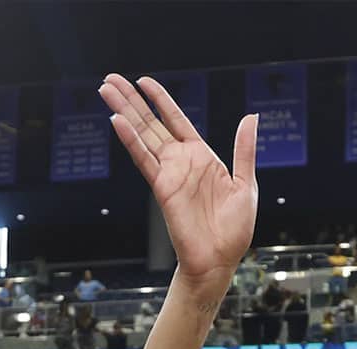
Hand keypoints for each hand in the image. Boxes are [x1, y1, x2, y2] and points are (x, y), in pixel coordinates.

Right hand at [100, 75, 256, 285]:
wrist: (220, 260)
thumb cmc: (234, 229)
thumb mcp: (245, 183)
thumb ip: (244, 149)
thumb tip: (250, 116)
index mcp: (201, 157)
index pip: (176, 119)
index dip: (160, 99)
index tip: (143, 81)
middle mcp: (181, 162)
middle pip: (151, 122)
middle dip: (131, 100)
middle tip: (110, 79)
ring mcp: (169, 173)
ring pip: (142, 135)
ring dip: (124, 112)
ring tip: (106, 90)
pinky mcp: (162, 188)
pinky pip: (144, 160)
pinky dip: (131, 140)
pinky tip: (118, 122)